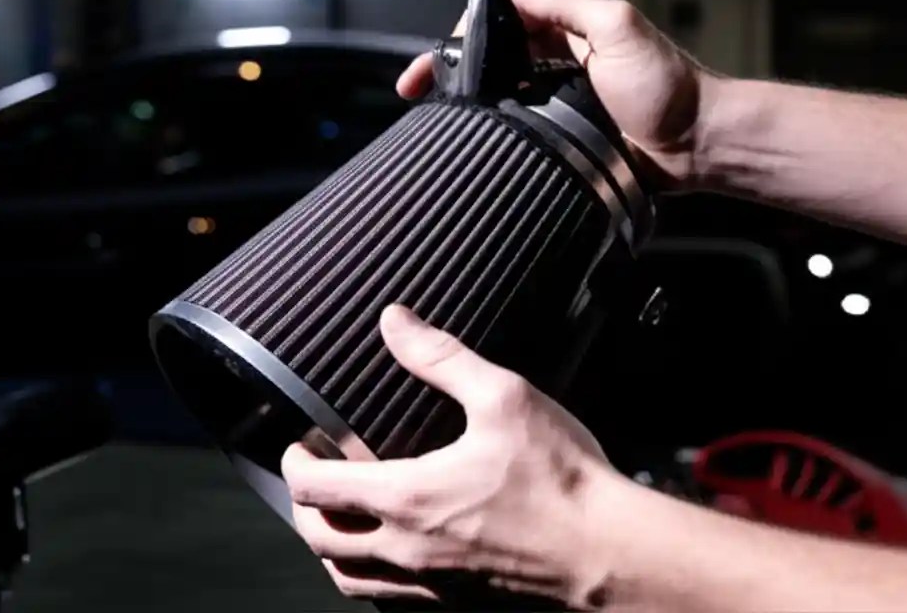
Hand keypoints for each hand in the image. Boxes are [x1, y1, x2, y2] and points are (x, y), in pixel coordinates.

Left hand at [281, 304, 617, 608]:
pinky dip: (373, 575)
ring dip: (332, 548)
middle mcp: (405, 551)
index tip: (302, 443)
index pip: (314, 489)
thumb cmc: (562, 480)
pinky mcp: (456, 606)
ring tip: (345, 517)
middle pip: (318, 540)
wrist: (610, 556)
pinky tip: (396, 550)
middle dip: (305, 506)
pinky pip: (389, 599)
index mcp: (406, 498)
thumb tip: (395, 322)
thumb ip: (442, 358)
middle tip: (316, 476)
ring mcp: (429, 587)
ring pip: (348, 580)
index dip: (295, 462)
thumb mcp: (504, 398)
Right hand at [397, 0, 708, 189]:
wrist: (698, 147)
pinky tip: (469, 143)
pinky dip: (492, 136)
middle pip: (490, 63)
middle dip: (450, 72)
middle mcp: (558, 67)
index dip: (464, 35)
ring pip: (498, 101)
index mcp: (567, 33)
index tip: (435, 54)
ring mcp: (557, 106)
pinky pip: (519, 135)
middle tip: (416, 89)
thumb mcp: (617, 27)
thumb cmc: (669, 86)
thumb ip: (565, 1)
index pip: (502, 23)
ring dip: (465, 106)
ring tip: (430, 116)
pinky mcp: (562, 143)